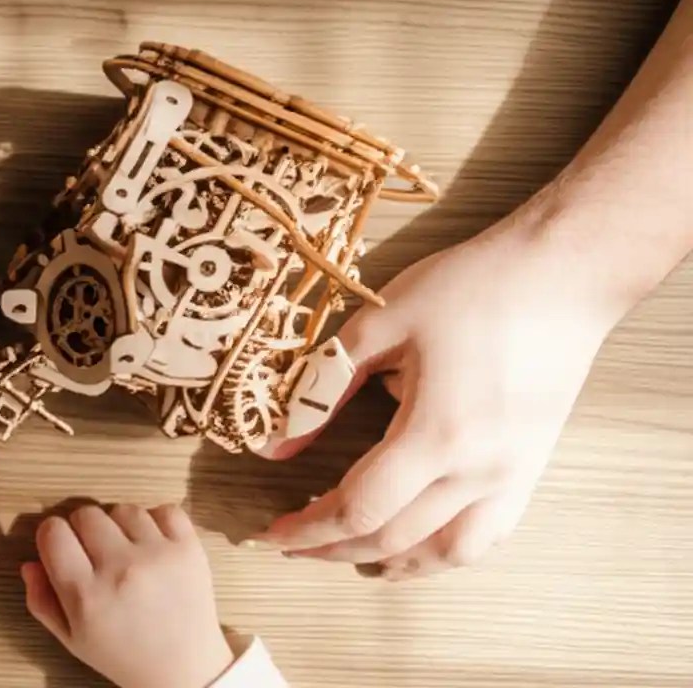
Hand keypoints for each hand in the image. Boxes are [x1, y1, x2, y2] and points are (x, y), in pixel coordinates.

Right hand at [22, 504, 232, 687]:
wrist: (184, 669)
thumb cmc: (123, 654)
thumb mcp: (72, 638)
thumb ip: (42, 601)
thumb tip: (29, 563)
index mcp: (86, 595)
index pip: (52, 532)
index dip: (53, 536)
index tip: (62, 547)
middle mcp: (120, 570)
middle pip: (86, 514)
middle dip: (85, 530)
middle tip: (96, 554)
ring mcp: (157, 556)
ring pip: (124, 510)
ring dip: (121, 527)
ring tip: (128, 553)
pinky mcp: (188, 549)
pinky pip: (165, 510)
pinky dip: (157, 522)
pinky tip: (154, 545)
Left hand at [259, 211, 615, 579]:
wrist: (564, 275)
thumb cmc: (471, 286)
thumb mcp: (381, 325)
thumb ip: (322, 389)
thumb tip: (274, 446)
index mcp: (438, 435)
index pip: (359, 507)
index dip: (309, 529)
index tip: (273, 532)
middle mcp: (479, 471)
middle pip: (394, 539)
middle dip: (334, 548)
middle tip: (292, 544)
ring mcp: (512, 477)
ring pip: (444, 552)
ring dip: (390, 563)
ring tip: (347, 556)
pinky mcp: (530, 470)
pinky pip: (485, 536)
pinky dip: (441, 554)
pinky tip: (415, 547)